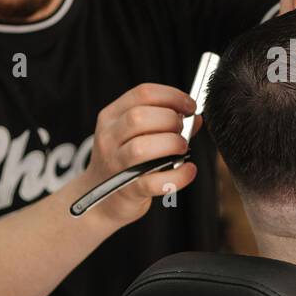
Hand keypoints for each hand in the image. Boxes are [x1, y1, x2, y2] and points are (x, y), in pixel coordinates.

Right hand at [87, 83, 201, 226]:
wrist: (100, 201)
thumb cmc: (125, 162)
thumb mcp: (135, 136)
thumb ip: (165, 124)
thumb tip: (196, 118)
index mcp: (111, 117)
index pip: (142, 94)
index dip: (172, 96)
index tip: (190, 106)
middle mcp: (109, 138)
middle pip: (139, 117)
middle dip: (170, 120)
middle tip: (182, 130)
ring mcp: (115, 165)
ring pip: (141, 148)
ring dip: (171, 144)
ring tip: (182, 148)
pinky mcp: (128, 190)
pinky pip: (153, 182)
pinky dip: (178, 176)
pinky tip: (189, 170)